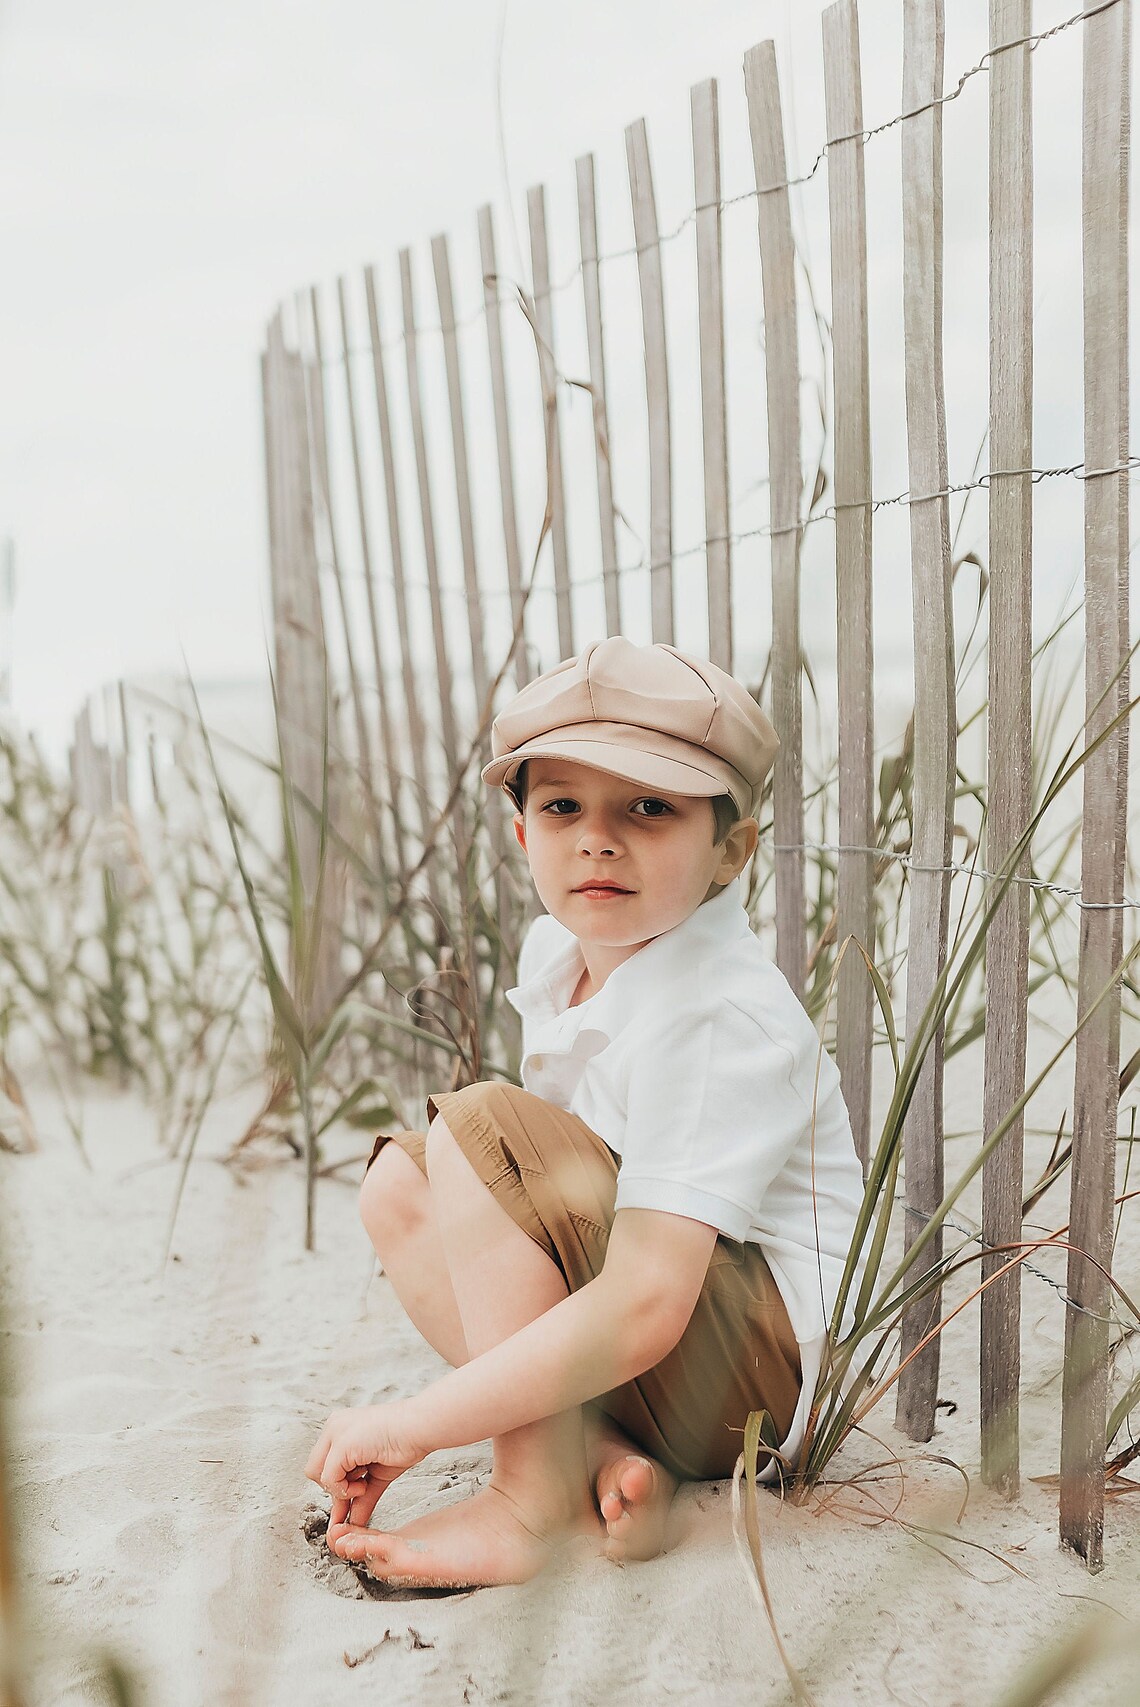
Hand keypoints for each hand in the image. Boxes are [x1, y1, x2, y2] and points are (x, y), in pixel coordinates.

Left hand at [304, 1400, 425, 1524]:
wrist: (421, 1428)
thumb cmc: (406, 1443)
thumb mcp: (375, 1474)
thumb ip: (360, 1496)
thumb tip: (351, 1522)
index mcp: (341, 1429)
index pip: (323, 1464)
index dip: (336, 1486)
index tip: (355, 1496)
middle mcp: (334, 1427)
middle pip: (314, 1470)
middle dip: (336, 1488)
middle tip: (359, 1489)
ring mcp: (336, 1433)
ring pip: (317, 1475)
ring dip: (341, 1489)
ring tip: (363, 1484)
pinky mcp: (341, 1443)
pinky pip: (329, 1478)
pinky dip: (344, 1490)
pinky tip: (362, 1484)